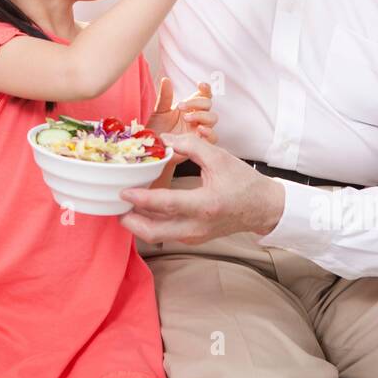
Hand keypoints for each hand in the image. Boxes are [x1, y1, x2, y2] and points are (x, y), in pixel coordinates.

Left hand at [118, 132, 283, 244]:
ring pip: (156, 236)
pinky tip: (142, 208)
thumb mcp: (219, 157)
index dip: (142, 198)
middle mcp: (197, 225)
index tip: (123, 191)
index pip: (167, 205)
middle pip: (154, 233)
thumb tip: (162, 140)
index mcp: (205, 204)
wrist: (262, 208)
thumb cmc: (242, 182)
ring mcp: (194, 235)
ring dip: (137, 223)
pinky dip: (150, 223)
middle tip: (115, 204)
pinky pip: (165, 233)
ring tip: (123, 205)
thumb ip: (190, 144)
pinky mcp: (192, 237)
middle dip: (129, 221)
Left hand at [146, 78, 216, 157]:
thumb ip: (165, 96)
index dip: (205, 89)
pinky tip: (199, 130)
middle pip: (208, 104)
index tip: (200, 85)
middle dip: (197, 103)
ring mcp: (200, 130)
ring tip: (186, 118)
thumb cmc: (158, 129)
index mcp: (190, 107)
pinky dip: (208, 132)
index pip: (203, 95)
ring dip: (201, 115)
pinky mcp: (201, 143)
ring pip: (213, 118)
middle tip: (181, 106)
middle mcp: (197, 117)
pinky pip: (213, 137)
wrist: (155, 148)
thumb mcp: (160, 111)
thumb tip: (165, 80)